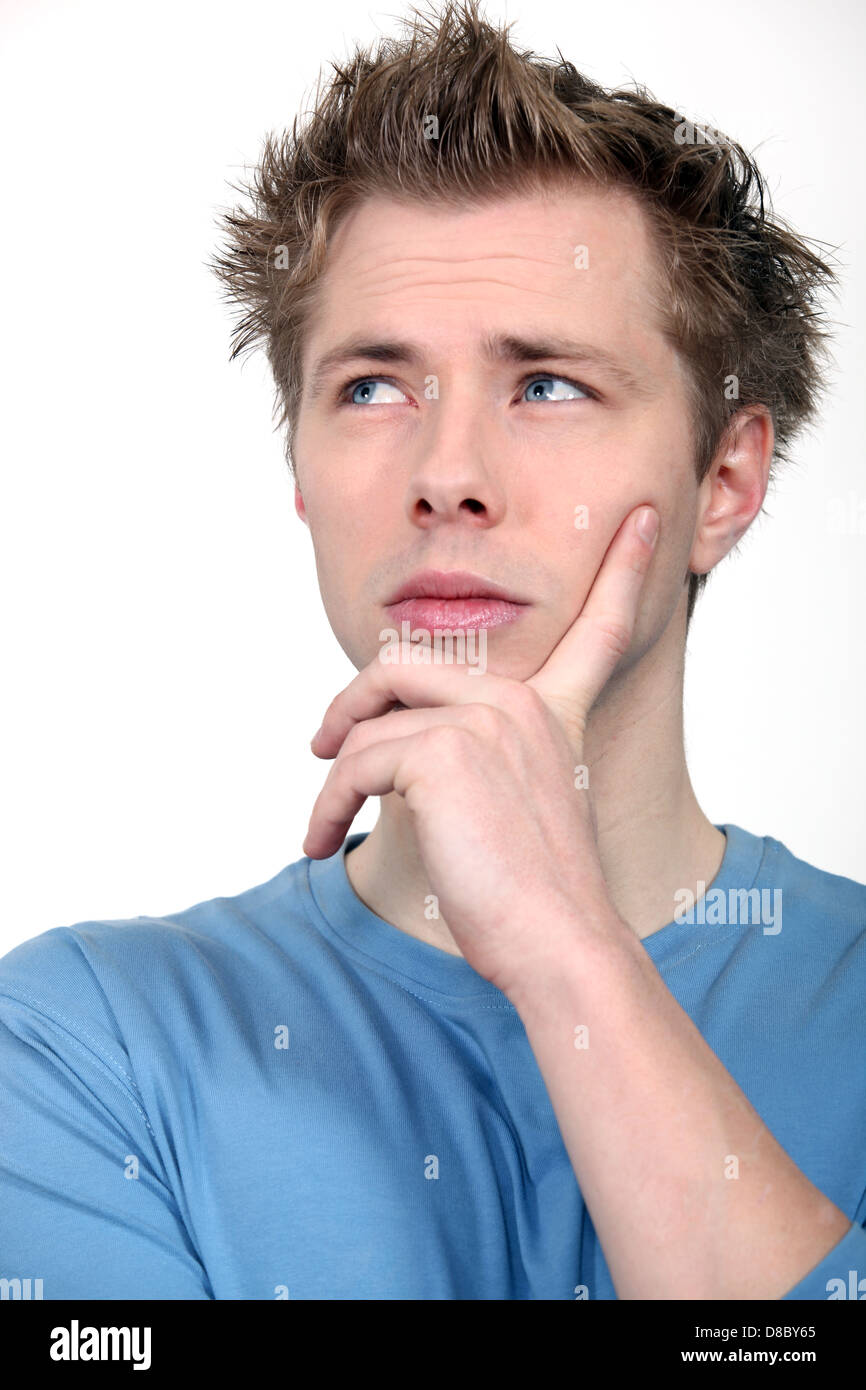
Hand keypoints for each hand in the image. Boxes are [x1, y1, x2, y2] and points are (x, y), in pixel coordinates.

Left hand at [303, 504, 659, 996]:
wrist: (558, 944)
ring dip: (334, 777)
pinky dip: (328, 805)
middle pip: (406, 660)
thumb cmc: (535, 897)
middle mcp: (526, 704)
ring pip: (371, 722)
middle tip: (322, 745)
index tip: (645, 517)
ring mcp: (487, 720)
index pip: (598, 628)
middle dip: (352, 700)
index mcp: (555, 713)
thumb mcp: (518, 812)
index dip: (624, 570)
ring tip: (325, 825)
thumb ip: (480, 762)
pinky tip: (325, 842)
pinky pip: (355, 763)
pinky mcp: (443, 749)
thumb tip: (397, 746)